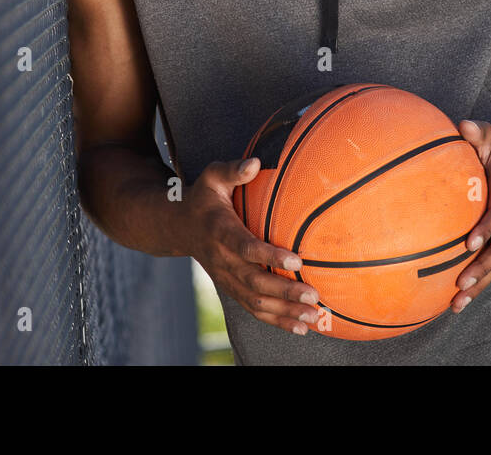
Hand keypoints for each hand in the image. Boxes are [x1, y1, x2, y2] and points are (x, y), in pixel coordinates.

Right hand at [177, 157, 322, 334]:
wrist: (176, 226)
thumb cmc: (203, 197)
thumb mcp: (213, 177)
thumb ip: (233, 170)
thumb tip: (255, 162)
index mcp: (221, 232)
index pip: (246, 247)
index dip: (270, 256)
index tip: (296, 260)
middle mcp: (223, 260)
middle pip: (255, 282)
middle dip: (284, 291)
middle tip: (313, 294)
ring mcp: (227, 278)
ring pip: (256, 302)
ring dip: (285, 313)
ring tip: (313, 317)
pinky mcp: (232, 288)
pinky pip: (254, 309)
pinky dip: (277, 321)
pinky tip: (301, 327)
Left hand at [450, 120, 490, 312]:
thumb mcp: (490, 138)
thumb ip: (479, 132)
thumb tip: (463, 125)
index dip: (487, 228)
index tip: (469, 242)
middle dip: (483, 268)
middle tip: (461, 284)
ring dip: (479, 285)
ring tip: (457, 305)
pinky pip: (490, 266)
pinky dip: (476, 285)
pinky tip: (454, 303)